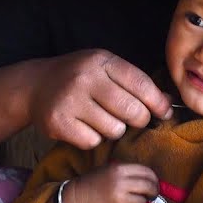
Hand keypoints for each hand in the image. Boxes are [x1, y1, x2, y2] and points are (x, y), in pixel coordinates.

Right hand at [32, 50, 172, 148]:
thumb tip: (168, 105)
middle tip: (133, 119)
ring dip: (114, 129)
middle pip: (131, 111)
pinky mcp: (58, 123)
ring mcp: (69, 101)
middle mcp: (84, 79)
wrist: (35, 86)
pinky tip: (84, 126)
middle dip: (139, 119)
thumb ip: (134, 83)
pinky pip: (93, 141)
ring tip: (101, 118)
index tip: (165, 113)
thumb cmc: (79, 78)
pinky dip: (93, 138)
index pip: (141, 84)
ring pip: (114, 129)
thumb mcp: (105, 69)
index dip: (158, 102)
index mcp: (101, 61)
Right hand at [62, 163, 158, 202]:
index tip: (155, 183)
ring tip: (131, 199)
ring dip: (141, 201)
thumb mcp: (112, 169)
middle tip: (153, 194)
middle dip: (154, 191)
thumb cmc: (98, 182)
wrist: (81, 197)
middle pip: (149, 187)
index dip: (154, 178)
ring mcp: (119, 198)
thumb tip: (153, 180)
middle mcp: (121, 182)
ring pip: (143, 201)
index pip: (147, 172)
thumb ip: (131, 172)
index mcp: (120, 169)